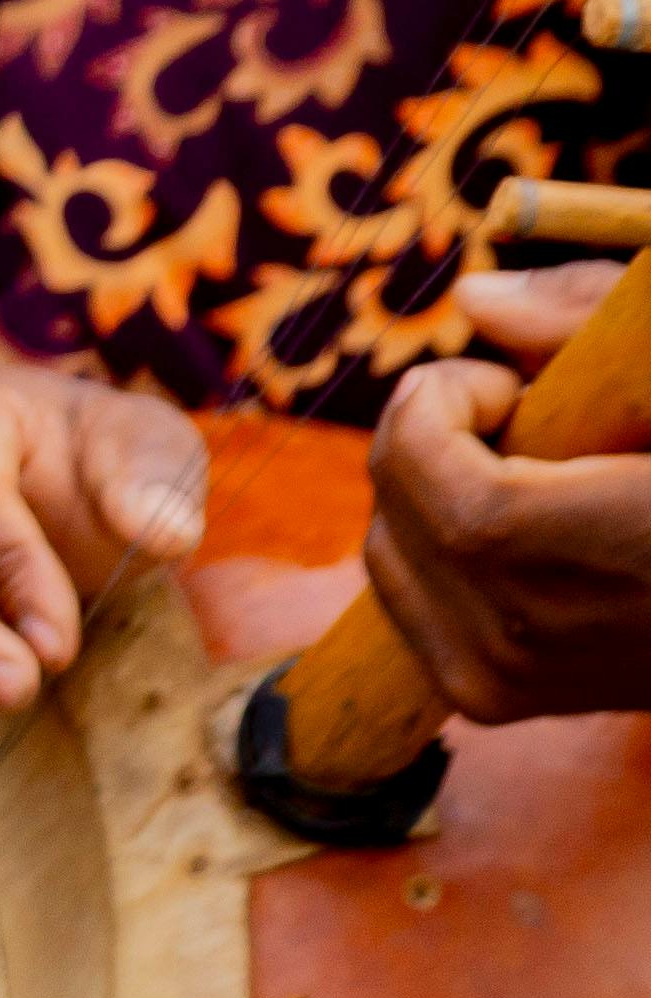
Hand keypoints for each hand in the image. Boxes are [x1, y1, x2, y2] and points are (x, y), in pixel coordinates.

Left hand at [364, 260, 650, 725]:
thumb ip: (589, 318)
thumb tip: (472, 298)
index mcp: (611, 553)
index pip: (432, 475)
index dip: (438, 405)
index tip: (503, 384)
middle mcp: (536, 637)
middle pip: (397, 503)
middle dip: (429, 435)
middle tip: (518, 414)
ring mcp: (503, 681)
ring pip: (385, 548)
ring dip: (427, 487)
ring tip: (523, 471)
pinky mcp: (489, 699)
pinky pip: (401, 596)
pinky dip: (427, 542)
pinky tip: (509, 522)